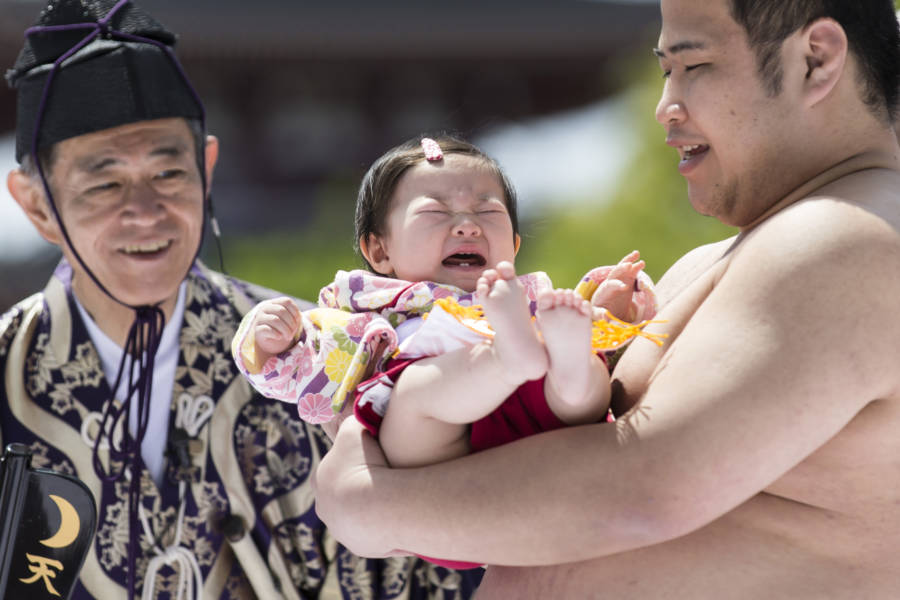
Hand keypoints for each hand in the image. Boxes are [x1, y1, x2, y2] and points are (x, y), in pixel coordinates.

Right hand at [252, 297, 301, 356]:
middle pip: (282, 311)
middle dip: (291, 323)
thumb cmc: (282, 328)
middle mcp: (265, 308)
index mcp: (274, 303)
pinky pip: (267, 329)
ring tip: (288, 337)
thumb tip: (305, 315)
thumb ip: (296, 316)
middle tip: (293, 333)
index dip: (295, 311)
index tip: (298, 322)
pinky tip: (279, 337)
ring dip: (286, 330)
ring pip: (275, 320)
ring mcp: (260, 318)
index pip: (287, 301)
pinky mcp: (257, 329)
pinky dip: (276, 334)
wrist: (271, 341)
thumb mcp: (290, 320)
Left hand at [314, 418, 404, 557]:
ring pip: (360, 515)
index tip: (376, 456)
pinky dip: (386, 523)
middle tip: (388, 477)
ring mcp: (342, 530)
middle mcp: (325, 508)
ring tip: (398, 496)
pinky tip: (401, 513)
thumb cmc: (364, 465)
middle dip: (364, 486)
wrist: (377, 507)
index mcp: (320, 480)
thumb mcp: (355, 429)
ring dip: (375, 507)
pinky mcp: (360, 546)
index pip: (337, 467)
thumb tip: (359, 412)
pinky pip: (375, 532)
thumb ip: (354, 420)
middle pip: (346, 493)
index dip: (357, 459)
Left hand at [591, 250, 644, 321]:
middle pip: (615, 273)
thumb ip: (599, 315)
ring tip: (637, 255)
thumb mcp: (596, 314)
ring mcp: (618, 280)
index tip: (624, 287)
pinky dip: (634, 266)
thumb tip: (605, 317)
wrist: (603, 307)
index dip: (616, 285)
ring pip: (622, 269)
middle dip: (621, 269)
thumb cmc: (599, 311)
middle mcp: (610, 283)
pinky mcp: (625, 281)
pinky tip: (641, 261)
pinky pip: (629, 271)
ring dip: (628, 262)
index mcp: (603, 291)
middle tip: (629, 265)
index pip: (609, 285)